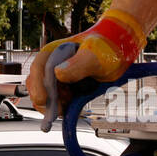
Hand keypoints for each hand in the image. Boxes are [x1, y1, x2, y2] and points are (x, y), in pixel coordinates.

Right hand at [26, 10, 144, 113]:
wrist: (119, 51)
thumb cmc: (107, 48)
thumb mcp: (95, 56)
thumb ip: (78, 64)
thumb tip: (58, 74)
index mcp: (54, 52)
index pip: (38, 69)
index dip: (37, 85)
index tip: (43, 100)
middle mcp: (52, 65)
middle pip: (37, 85)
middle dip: (45, 99)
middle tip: (61, 107)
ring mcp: (58, 77)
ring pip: (45, 95)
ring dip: (54, 104)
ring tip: (71, 100)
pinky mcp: (66, 88)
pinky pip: (57, 101)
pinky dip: (62, 107)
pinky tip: (73, 104)